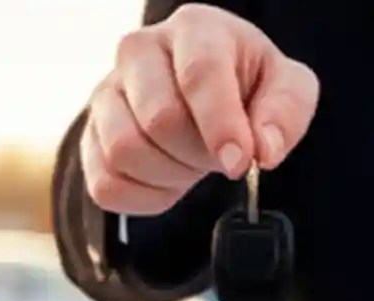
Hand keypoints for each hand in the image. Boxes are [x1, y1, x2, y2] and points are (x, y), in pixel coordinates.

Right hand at [81, 3, 319, 214]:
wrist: (199, 97)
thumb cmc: (242, 85)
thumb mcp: (284, 86)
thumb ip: (284, 112)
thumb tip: (263, 150)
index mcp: (193, 29)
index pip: (198, 74)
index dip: (220, 124)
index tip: (239, 162)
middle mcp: (137, 53)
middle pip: (158, 119)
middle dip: (196, 154)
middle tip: (218, 158)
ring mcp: (105, 95)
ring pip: (123, 152)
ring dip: (168, 176)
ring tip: (189, 164)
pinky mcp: (88, 138)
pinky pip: (104, 185)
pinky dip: (142, 198)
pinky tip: (165, 181)